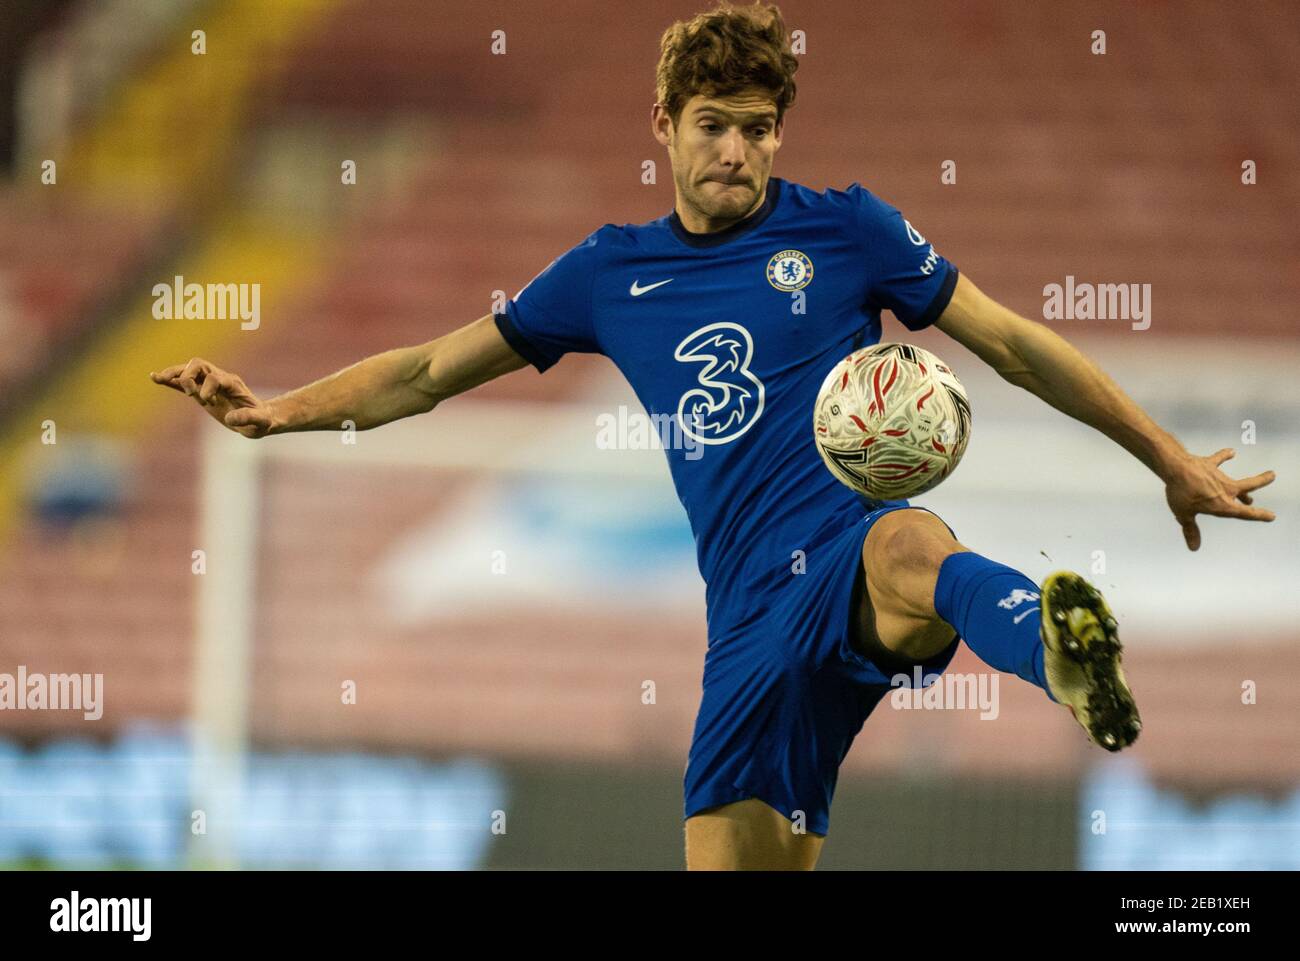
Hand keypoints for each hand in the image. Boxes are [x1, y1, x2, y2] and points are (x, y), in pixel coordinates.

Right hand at [150, 358, 276, 437]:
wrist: (261, 419)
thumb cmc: (262, 421)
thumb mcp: (261, 423)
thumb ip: (248, 418)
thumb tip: (229, 419)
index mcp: (233, 384)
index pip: (215, 377)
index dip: (208, 388)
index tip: (208, 403)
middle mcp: (221, 379)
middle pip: (199, 364)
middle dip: (189, 375)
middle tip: (190, 394)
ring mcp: (210, 383)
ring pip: (189, 370)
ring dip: (173, 373)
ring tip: (157, 378)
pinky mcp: (202, 392)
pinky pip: (184, 382)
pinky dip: (170, 380)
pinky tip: (154, 378)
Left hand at [1163, 448, 1275, 550]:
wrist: (1175, 468)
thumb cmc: (1180, 492)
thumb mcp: (1184, 514)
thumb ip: (1191, 530)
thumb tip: (1194, 548)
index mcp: (1221, 504)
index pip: (1244, 513)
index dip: (1259, 515)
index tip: (1272, 516)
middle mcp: (1225, 489)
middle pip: (1249, 486)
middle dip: (1262, 481)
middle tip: (1272, 476)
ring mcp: (1218, 476)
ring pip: (1237, 479)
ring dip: (1247, 482)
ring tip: (1259, 486)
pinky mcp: (1209, 464)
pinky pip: (1219, 459)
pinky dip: (1224, 456)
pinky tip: (1231, 452)